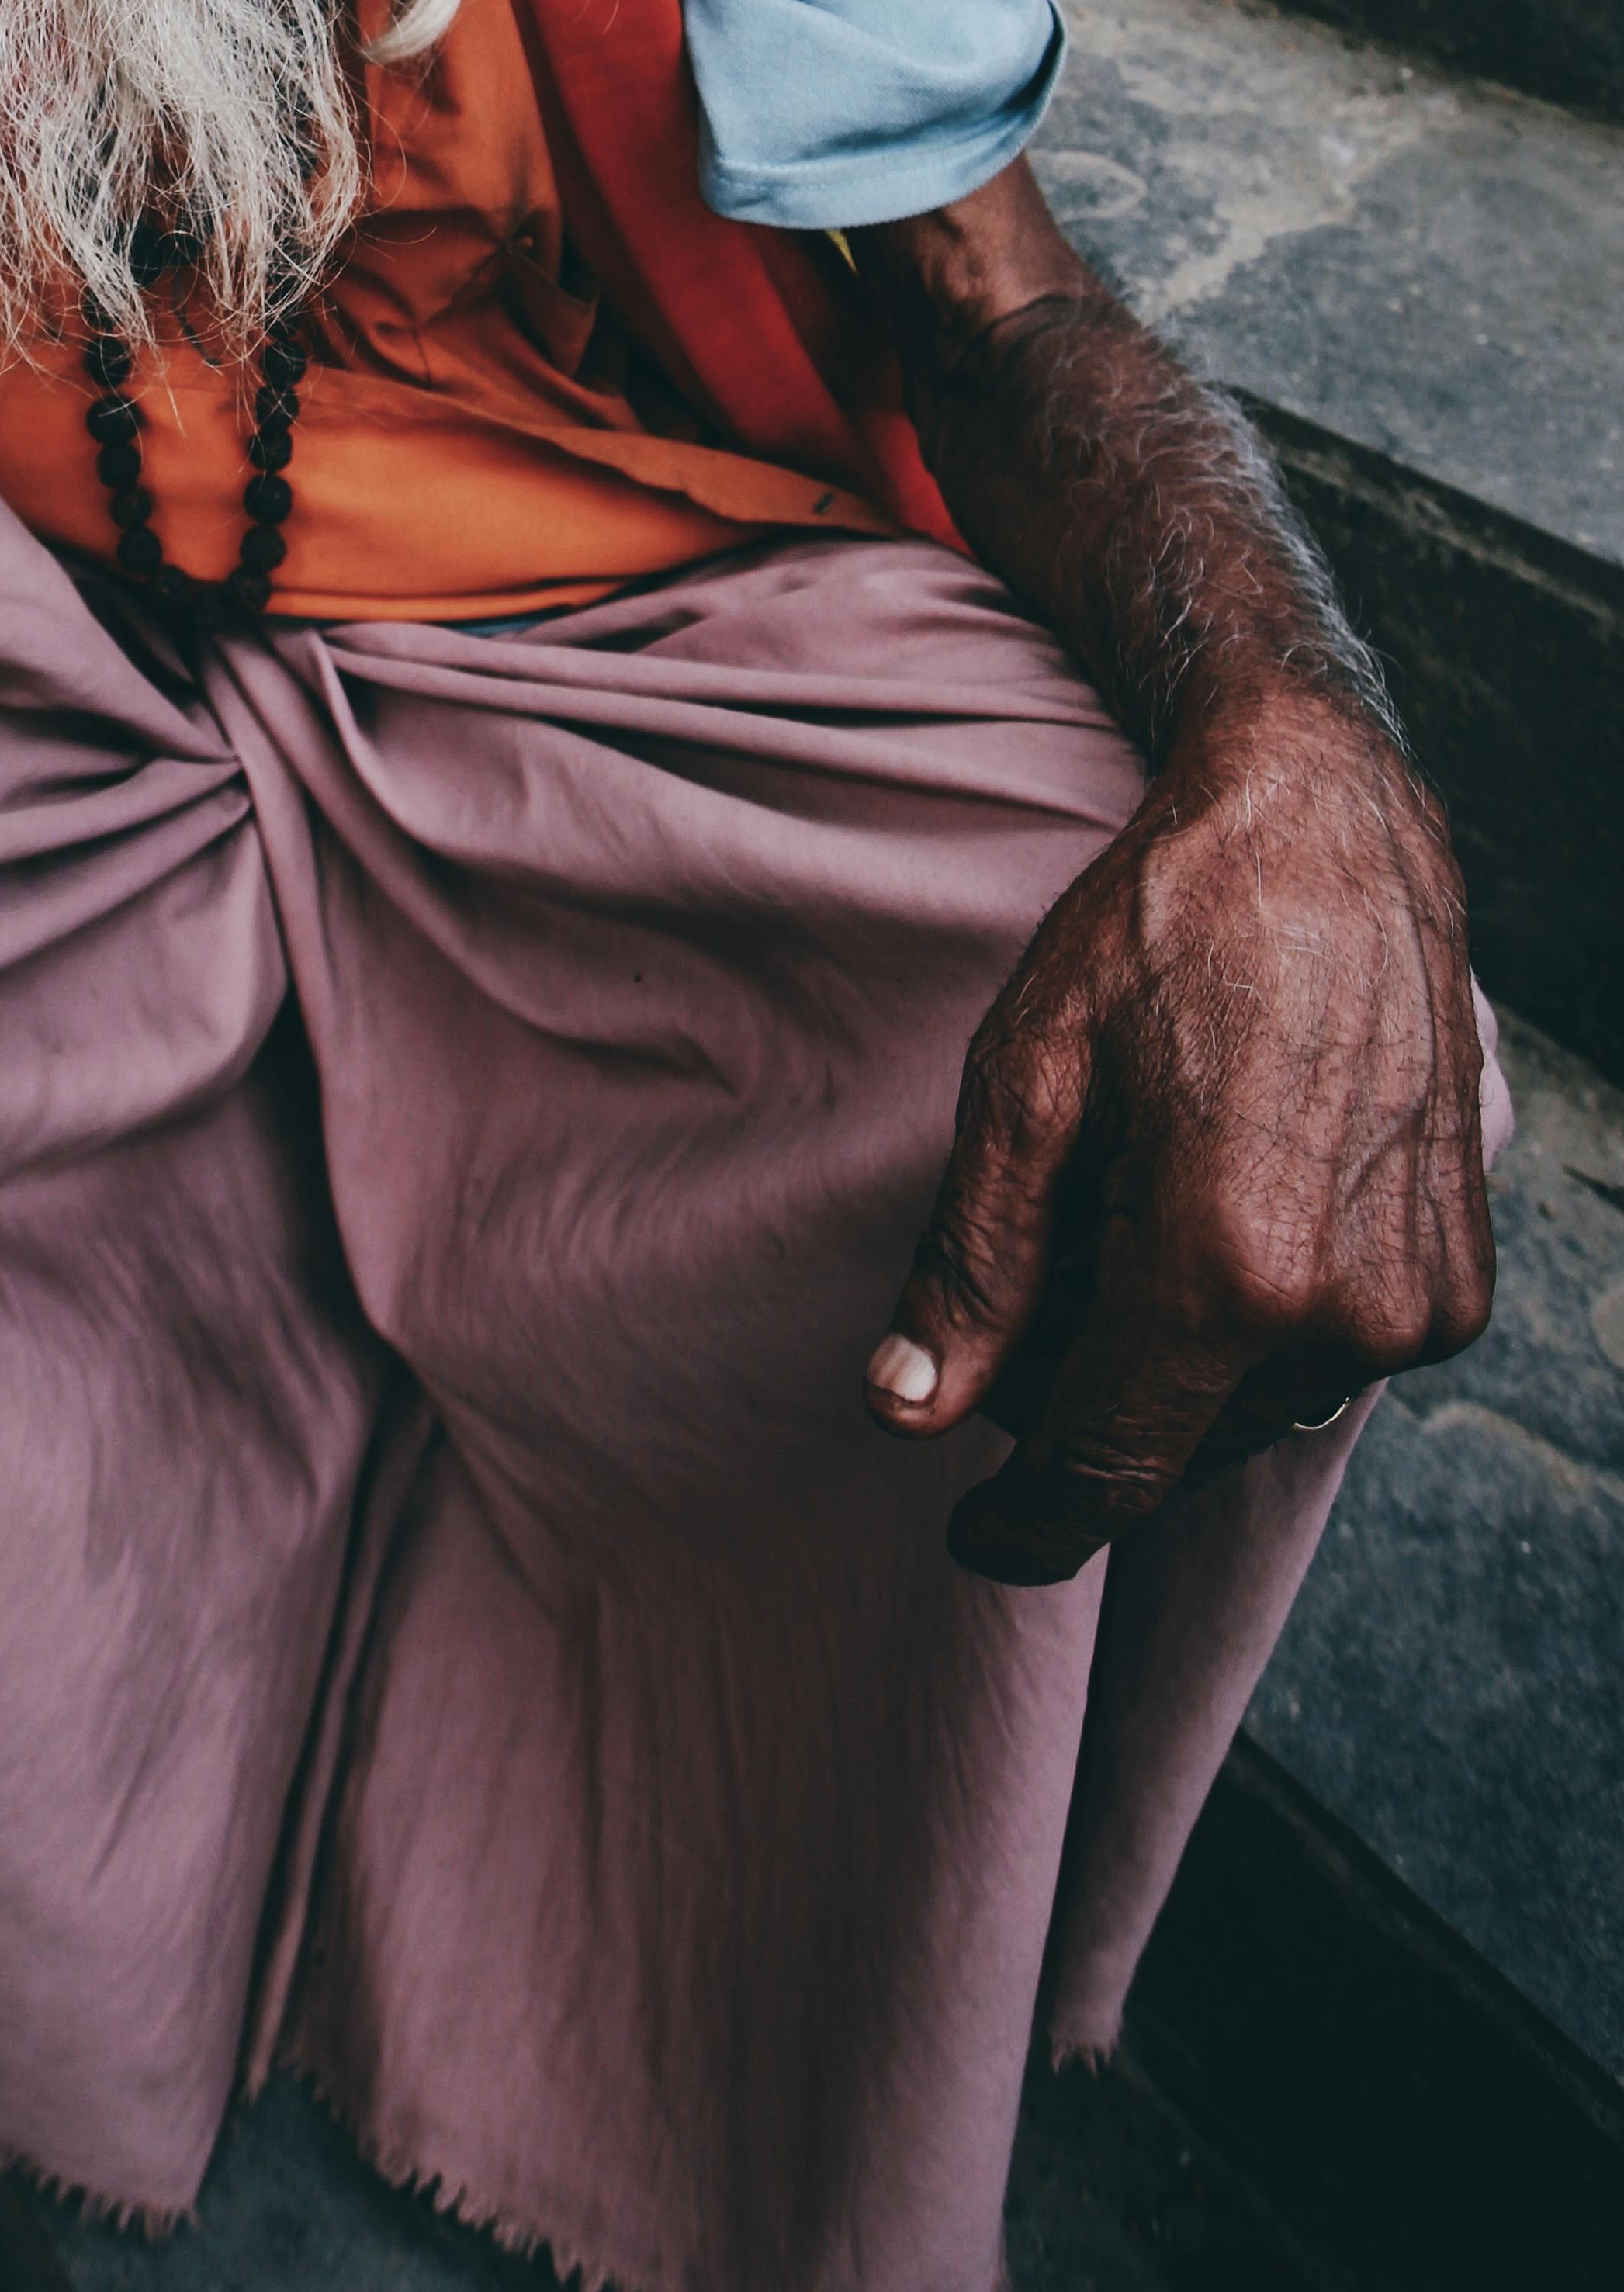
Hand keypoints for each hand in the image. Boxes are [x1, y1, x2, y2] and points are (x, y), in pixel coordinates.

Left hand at [863, 677, 1493, 1580]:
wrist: (1327, 827)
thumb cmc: (1164, 929)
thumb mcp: (1029, 1077)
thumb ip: (975, 1263)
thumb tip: (905, 1406)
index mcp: (1228, 1271)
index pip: (1107, 1470)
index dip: (1028, 1524)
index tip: (970, 1538)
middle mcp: (1346, 1313)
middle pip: (1176, 1445)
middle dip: (1083, 1405)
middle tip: (1029, 1296)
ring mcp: (1419, 1303)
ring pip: (1251, 1406)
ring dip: (1171, 1361)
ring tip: (1118, 1220)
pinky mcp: (1459, 1278)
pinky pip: (1328, 1355)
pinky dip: (1253, 1322)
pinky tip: (1208, 1207)